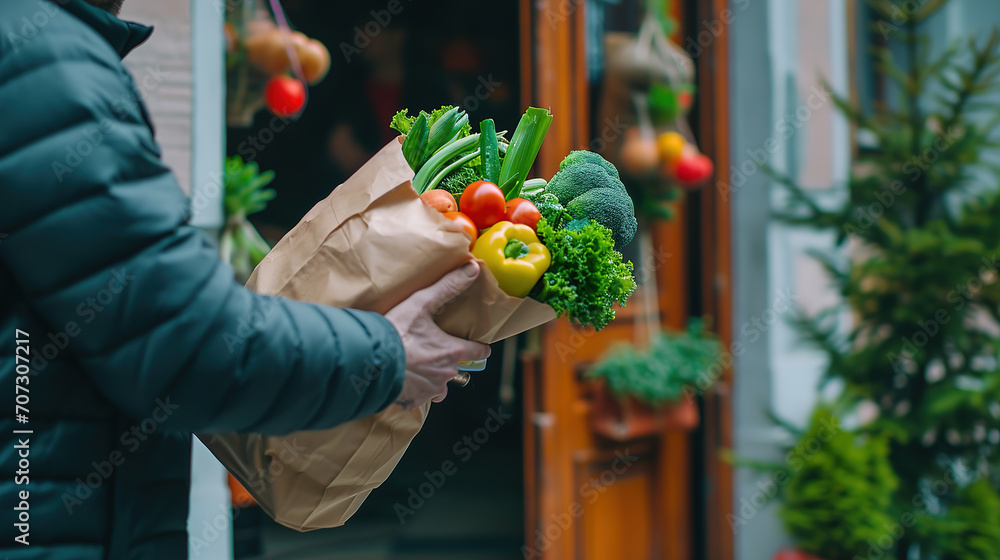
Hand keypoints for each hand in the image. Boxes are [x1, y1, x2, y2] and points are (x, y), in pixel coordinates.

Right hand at [384, 262, 490, 407]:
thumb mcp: (420, 303)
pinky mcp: (414, 400)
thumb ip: (448, 286)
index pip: (479, 352)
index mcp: (452, 351)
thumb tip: (473, 268)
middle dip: (448, 361)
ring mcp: (431, 390)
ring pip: (440, 387)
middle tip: (434, 351)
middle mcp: (446, 374)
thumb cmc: (396, 333)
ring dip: (433, 378)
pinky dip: (415, 390)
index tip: (479, 346)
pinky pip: (420, 397)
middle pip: (457, 369)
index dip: (479, 348)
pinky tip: (404, 379)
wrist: (369, 361)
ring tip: (418, 366)